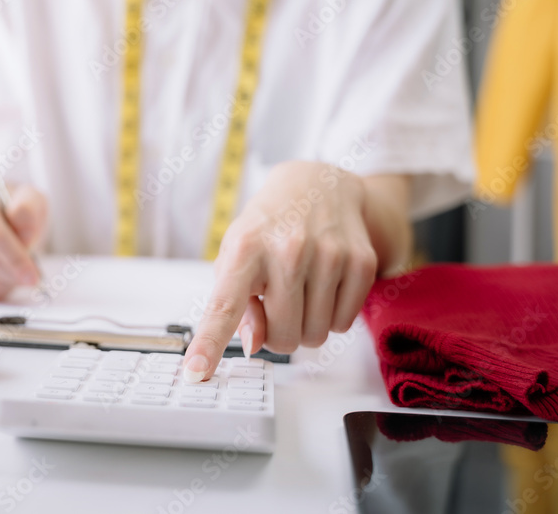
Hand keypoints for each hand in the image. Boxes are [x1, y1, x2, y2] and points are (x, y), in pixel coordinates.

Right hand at [0, 182, 47, 300]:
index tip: (32, 273)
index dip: (14, 256)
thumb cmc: (18, 216)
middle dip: (10, 272)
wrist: (9, 232)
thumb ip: (28, 208)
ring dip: (0, 282)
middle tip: (28, 277)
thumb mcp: (33, 203)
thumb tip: (18, 215)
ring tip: (11, 273)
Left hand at [183, 162, 409, 381]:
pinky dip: (333, 313)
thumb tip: (251, 344)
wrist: (318, 185)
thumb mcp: (237, 255)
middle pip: (283, 339)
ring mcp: (328, 253)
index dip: (209, 344)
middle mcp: (287, 249)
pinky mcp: (361, 260)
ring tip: (301, 289)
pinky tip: (325, 283)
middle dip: (279, 333)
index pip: (224, 307)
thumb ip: (235, 303)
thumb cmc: (269, 226)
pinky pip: (344, 323)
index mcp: (245, 248)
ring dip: (307, 324)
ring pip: (316, 336)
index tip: (196, 372)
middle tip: (277, 303)